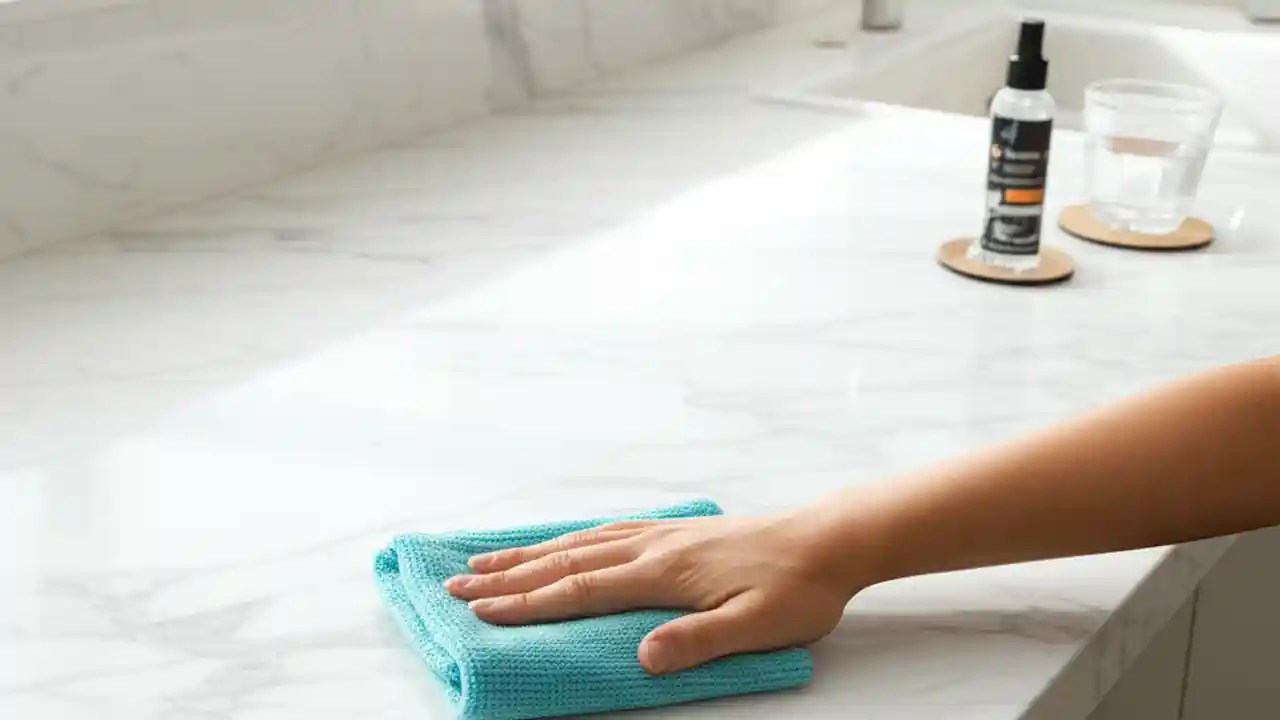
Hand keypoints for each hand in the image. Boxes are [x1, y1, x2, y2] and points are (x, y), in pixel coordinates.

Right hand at [444, 512, 854, 673]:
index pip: (581, 588)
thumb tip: (641, 658)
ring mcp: (662, 532)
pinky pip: (606, 529)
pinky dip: (570, 536)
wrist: (830, 539)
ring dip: (530, 552)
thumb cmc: (797, 587)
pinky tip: (562, 541)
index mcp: (664, 571)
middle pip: (566, 559)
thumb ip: (698, 641)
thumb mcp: (756, 625)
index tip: (481, 610)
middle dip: (509, 576)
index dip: (529, 603)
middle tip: (456, 584)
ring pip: (581, 540)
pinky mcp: (676, 529)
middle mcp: (653, 545)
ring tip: (488, 560)